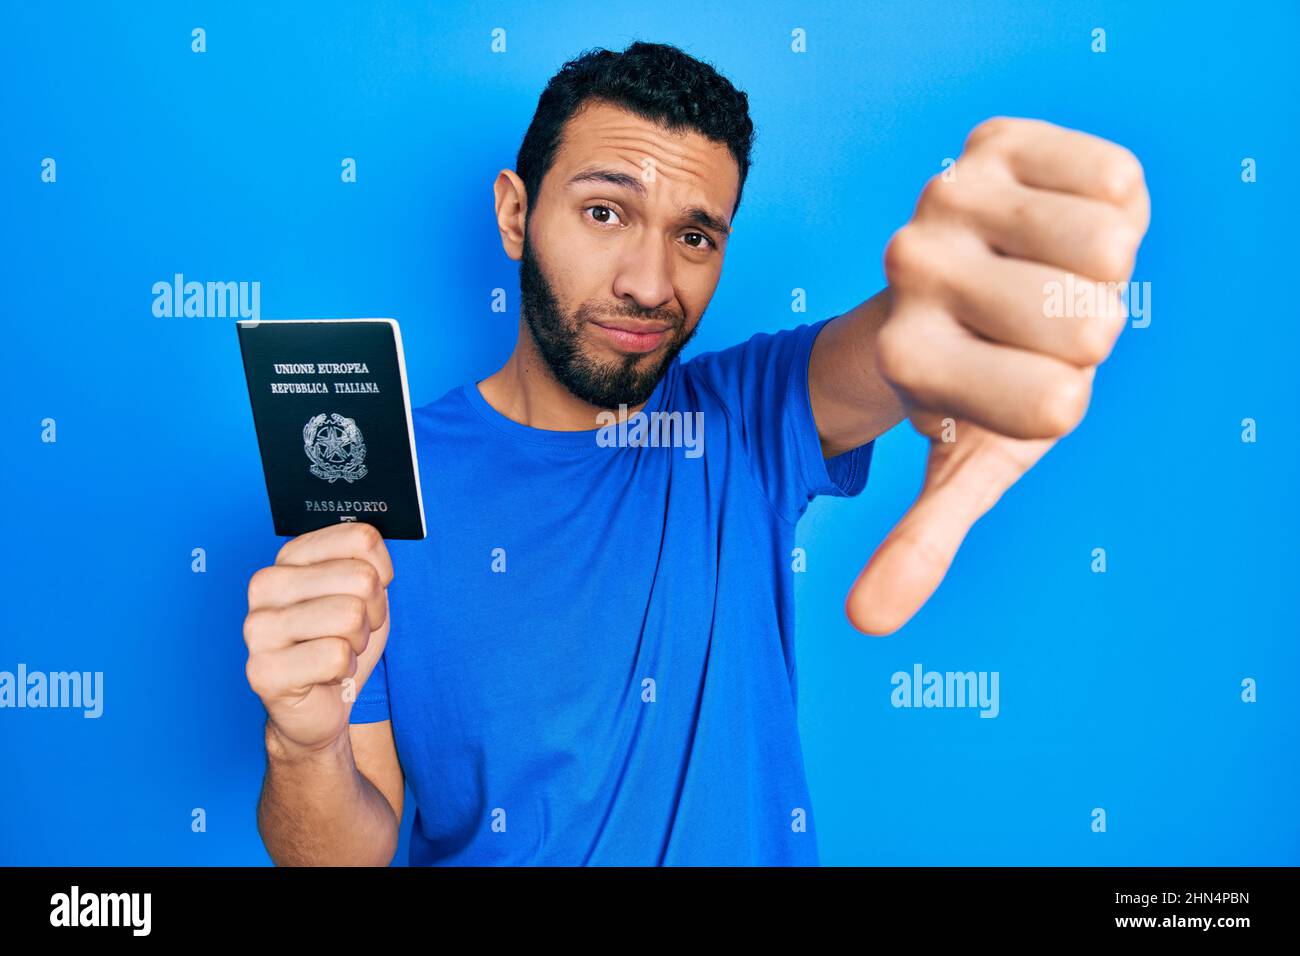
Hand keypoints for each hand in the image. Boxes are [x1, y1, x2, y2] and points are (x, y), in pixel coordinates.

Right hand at [243, 523, 393, 753]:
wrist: (320, 707)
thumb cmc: (341, 644)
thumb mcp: (365, 595)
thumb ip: (368, 562)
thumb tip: (373, 542)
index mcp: (290, 558)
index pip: (360, 539)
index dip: (381, 574)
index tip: (366, 594)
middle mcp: (266, 585)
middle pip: (361, 578)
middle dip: (373, 613)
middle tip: (352, 633)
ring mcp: (258, 627)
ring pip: (350, 615)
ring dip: (357, 642)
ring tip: (338, 652)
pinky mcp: (262, 669)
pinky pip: (336, 655)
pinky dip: (344, 670)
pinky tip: (324, 675)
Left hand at [846, 117, 1149, 634]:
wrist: (966, 278)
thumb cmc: (975, 380)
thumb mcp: (958, 464)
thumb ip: (920, 542)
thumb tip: (865, 623)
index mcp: (905, 356)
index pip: (1055, 405)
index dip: (1061, 399)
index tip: (1011, 383)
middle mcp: (908, 268)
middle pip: (1089, 324)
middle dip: (1085, 335)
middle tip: (1028, 326)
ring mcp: (945, 194)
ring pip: (1110, 249)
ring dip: (1101, 271)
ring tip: (1041, 272)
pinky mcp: (994, 139)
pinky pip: (1118, 181)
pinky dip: (1112, 207)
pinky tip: (1052, 219)